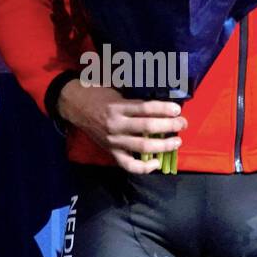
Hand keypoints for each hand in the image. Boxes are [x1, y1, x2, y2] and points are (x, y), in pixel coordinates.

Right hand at [57, 82, 185, 174]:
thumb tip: (157, 96)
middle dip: (169, 126)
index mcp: (117, 106)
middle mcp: (116, 124)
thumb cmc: (97, 93)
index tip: (177, 109)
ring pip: (143, 146)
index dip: (163, 109)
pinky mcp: (111, 151)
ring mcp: (114, 140)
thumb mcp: (114, 89)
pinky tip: (157, 162)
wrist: (74, 105)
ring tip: (177, 141)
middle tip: (182, 123)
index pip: (145, 108)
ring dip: (164, 145)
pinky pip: (129, 164)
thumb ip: (133, 95)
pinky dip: (145, 167)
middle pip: (148, 127)